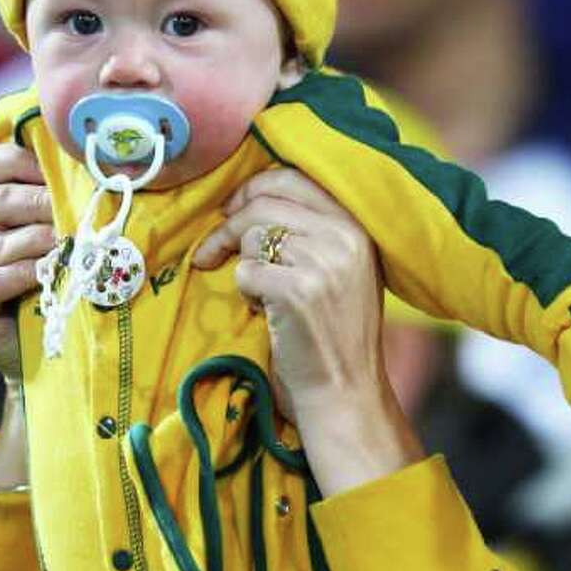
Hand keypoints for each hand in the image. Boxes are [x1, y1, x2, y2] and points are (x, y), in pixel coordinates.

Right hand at [0, 141, 53, 383]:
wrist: (43, 362)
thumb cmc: (54, 298)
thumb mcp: (58, 247)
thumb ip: (59, 212)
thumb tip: (90, 178)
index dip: (23, 163)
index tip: (63, 173)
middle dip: (40, 203)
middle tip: (76, 212)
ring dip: (38, 243)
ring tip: (70, 246)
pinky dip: (20, 276)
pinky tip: (44, 276)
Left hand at [194, 169, 421, 493]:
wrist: (346, 392)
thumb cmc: (334, 337)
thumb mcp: (342, 272)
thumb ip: (313, 233)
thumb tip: (249, 200)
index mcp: (357, 226)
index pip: (294, 178)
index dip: (253, 188)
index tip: (231, 209)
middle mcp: (345, 237)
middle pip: (265, 203)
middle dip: (229, 224)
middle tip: (212, 250)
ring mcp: (322, 262)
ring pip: (253, 238)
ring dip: (245, 268)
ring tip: (267, 299)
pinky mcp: (297, 290)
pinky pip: (246, 273)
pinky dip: (247, 295)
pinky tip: (269, 315)